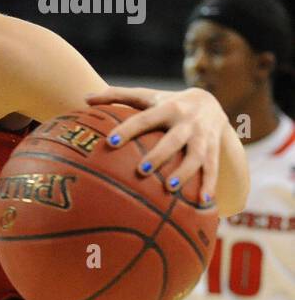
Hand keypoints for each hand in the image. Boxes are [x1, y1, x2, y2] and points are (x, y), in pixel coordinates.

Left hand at [86, 86, 227, 201]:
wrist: (211, 102)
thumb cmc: (167, 102)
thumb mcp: (146, 96)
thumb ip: (116, 95)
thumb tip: (85, 98)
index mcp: (167, 108)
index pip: (144, 119)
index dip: (127, 130)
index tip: (110, 142)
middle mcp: (187, 122)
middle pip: (173, 139)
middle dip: (159, 155)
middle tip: (141, 170)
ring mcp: (203, 137)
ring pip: (197, 156)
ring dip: (185, 172)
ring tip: (170, 188)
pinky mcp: (215, 150)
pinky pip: (213, 169)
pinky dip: (210, 185)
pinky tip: (203, 203)